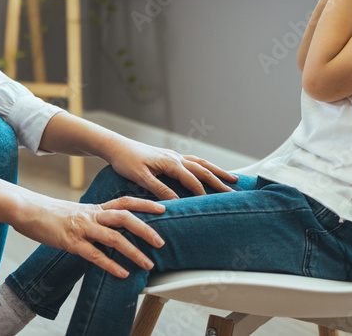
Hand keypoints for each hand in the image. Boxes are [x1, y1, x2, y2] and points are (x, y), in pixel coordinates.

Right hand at [13, 193, 166, 277]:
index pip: (125, 202)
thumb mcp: (76, 211)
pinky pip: (95, 255)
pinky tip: (122, 273)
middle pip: (125, 218)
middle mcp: (91, 215)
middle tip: (161, 241)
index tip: (164, 207)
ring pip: (114, 237)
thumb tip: (108, 226)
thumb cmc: (50, 213)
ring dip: (134, 251)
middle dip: (146, 229)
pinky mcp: (71, 242)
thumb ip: (93, 217)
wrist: (26, 209)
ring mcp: (82, 228)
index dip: (145, 203)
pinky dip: (111, 265)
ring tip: (147, 263)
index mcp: (94, 207)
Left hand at [104, 137, 238, 199]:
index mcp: (170, 163)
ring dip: (217, 171)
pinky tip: (208, 171)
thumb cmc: (126, 161)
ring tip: (232, 178)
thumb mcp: (140, 177)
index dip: (204, 193)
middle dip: (220, 180)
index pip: (193, 181)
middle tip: (236, 191)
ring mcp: (174, 155)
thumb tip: (176, 202)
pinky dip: (205, 166)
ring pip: (201, 163)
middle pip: (203, 169)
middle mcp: (175, 157)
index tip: (214, 206)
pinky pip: (193, 161)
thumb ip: (159, 189)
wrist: (116, 146)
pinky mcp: (170, 156)